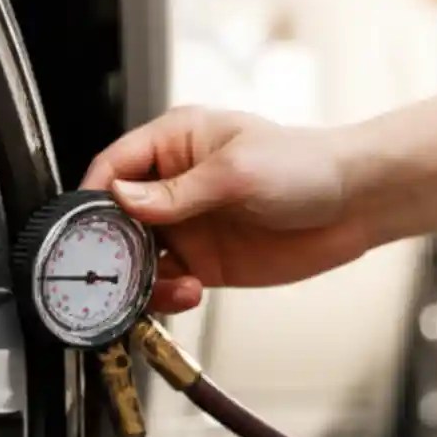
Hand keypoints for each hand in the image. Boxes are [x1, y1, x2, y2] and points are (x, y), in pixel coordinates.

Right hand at [80, 106, 372, 313]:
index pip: (114, 165)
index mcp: (175, 142)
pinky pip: (166, 283)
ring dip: (137, 277)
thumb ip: (177, 191)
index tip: (82, 226)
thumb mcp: (237, 171)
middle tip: (111, 269)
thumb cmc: (305, 164)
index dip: (93, 196)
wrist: (355, 204)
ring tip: (156, 287)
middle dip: (109, 245)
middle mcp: (173, 184)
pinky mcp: (203, 262)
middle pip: (115, 217)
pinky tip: (186, 293)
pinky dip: (166, 295)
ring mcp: (187, 225)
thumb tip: (122, 198)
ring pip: (136, 256)